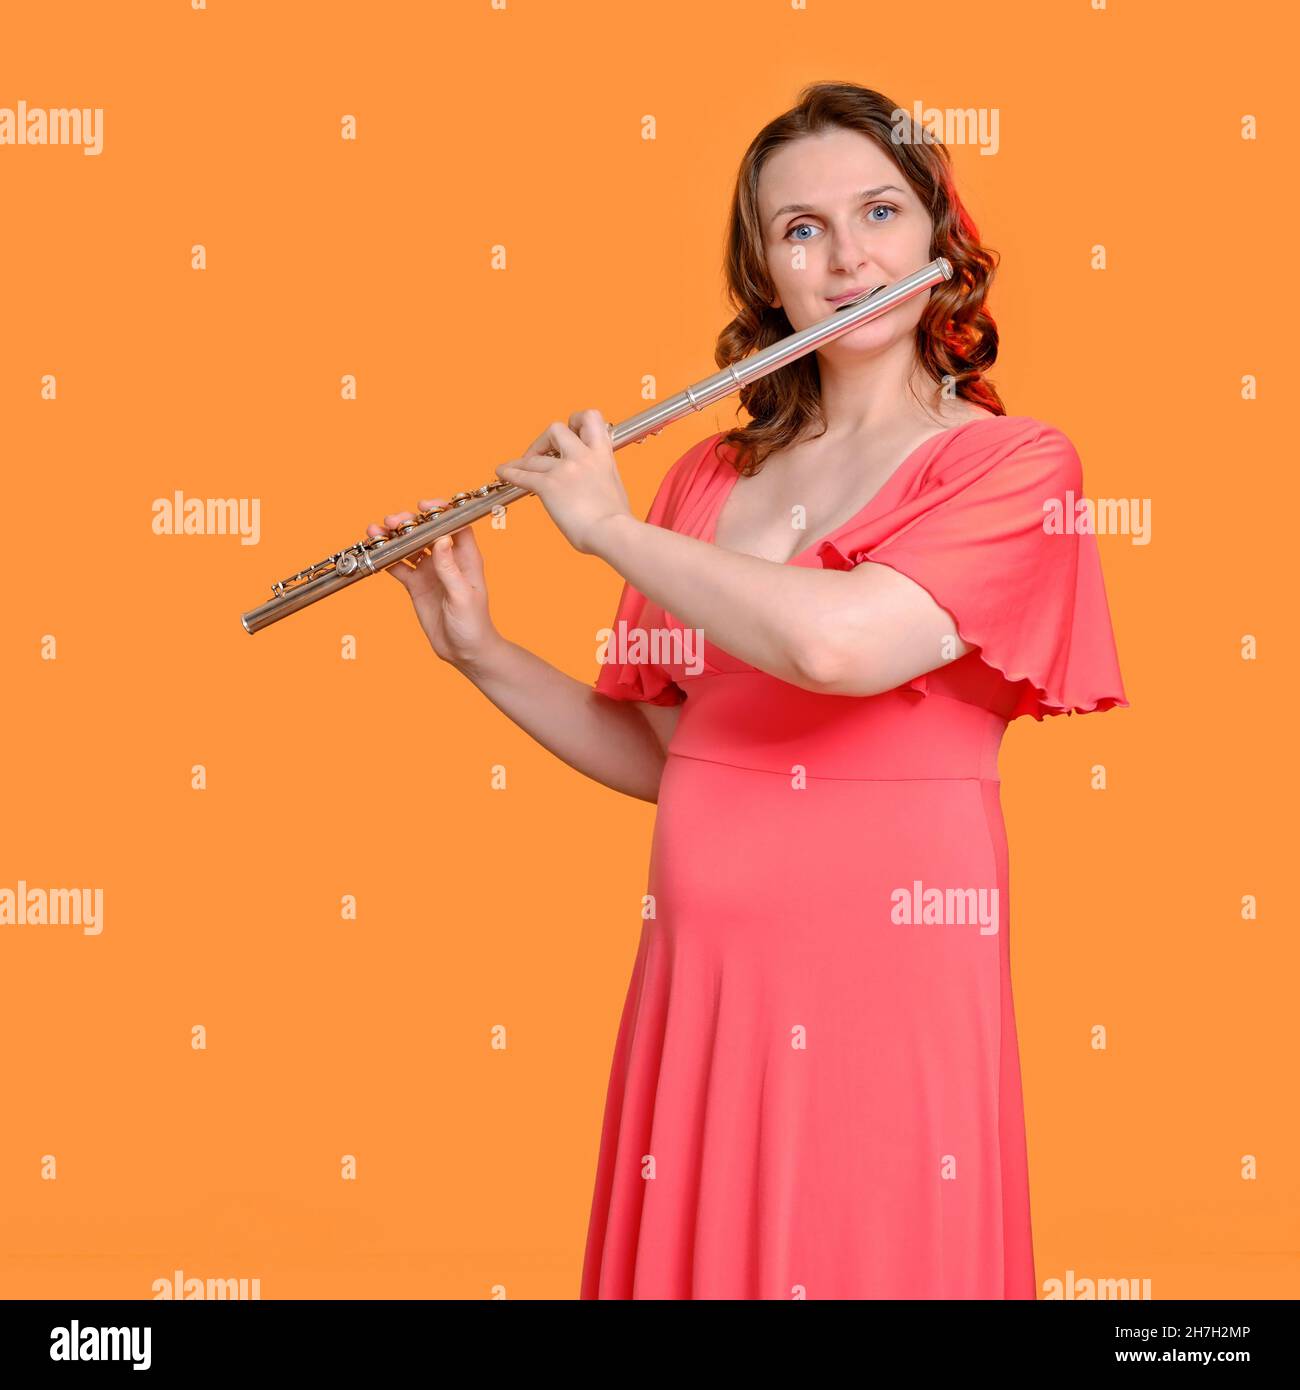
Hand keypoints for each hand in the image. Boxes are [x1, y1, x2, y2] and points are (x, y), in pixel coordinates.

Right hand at [365, 499, 501, 669]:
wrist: (465, 651)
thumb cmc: (474, 624)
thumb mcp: (462, 595)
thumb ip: (450, 568)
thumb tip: (442, 538)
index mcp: (466, 558)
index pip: (455, 524)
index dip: (440, 511)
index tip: (423, 507)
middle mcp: (448, 560)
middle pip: (426, 531)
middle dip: (408, 523)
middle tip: (392, 521)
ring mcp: (430, 571)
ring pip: (410, 546)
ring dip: (394, 538)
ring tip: (377, 532)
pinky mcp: (416, 585)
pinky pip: (400, 566)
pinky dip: (387, 558)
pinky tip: (375, 553)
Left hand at [494, 409, 631, 554]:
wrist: (613, 532)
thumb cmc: (617, 520)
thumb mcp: (615, 487)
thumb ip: (600, 478)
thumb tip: (592, 486)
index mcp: (603, 455)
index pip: (591, 418)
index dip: (576, 420)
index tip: (571, 431)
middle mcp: (583, 456)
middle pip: (556, 428)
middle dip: (545, 439)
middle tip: (541, 452)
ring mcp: (564, 470)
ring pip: (534, 457)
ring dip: (522, 462)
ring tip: (513, 467)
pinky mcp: (549, 486)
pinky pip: (523, 475)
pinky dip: (510, 472)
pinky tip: (503, 473)